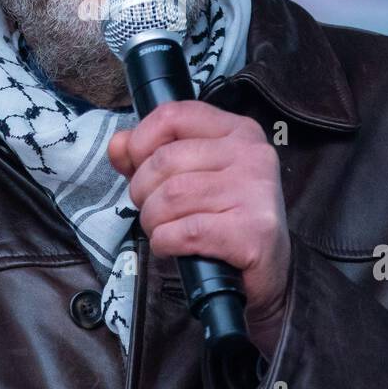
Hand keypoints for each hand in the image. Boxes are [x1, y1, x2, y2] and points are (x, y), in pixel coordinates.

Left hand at [107, 100, 290, 358]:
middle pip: (164, 160)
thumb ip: (150, 156)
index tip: (136, 167)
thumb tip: (118, 144)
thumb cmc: (226, 219)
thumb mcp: (192, 176)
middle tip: (153, 211)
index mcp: (238, 131)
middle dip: (143, 192)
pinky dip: (165, 243)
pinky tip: (174, 247)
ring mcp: (255, 190)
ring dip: (153, 222)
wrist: (269, 273)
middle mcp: (251, 154)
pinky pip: (183, 231)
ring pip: (170, 197)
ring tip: (164, 231)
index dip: (140, 142)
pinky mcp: (252, 230)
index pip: (172, 115)